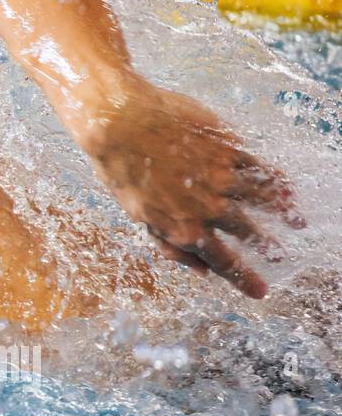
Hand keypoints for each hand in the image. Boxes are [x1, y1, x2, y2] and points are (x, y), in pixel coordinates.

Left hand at [75, 74, 301, 297]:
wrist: (119, 123)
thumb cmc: (121, 170)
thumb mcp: (137, 216)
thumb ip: (170, 245)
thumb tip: (200, 271)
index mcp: (183, 228)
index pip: (222, 261)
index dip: (243, 279)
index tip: (259, 291)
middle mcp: (208, 206)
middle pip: (247, 231)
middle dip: (267, 246)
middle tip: (280, 254)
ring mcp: (221, 176)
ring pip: (262, 199)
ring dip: (282, 213)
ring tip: (296, 221)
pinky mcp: (227, 148)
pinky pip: (259, 168)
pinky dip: (276, 181)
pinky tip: (286, 187)